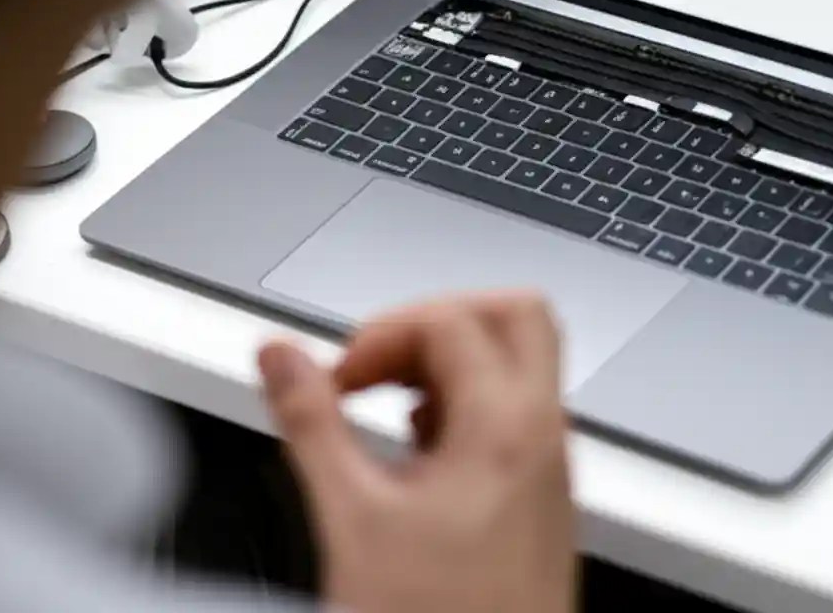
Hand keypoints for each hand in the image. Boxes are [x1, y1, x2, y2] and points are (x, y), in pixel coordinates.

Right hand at [257, 293, 575, 612]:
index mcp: (505, 427)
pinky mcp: (544, 489)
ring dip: (453, 365)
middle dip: (438, 321)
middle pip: (515, 314)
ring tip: (392, 415)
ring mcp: (551, 460)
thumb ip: (312, 424)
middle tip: (380, 365)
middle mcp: (543, 434)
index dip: (383, 332)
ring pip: (521, 360)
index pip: (453, 319)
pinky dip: (469, 405)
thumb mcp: (353, 519)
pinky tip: (420, 457)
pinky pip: (519, 410)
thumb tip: (280, 358)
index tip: (338, 380)